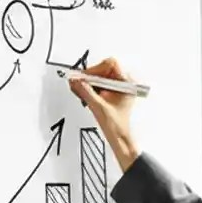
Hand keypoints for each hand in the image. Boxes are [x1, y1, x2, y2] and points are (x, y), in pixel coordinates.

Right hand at [68, 57, 141, 171]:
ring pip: (98, 76)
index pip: (110, 64)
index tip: (84, 77)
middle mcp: (123, 83)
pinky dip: (89, 88)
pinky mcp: (110, 92)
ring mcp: (116, 87)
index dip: (95, 69)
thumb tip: (75, 80)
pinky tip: (85, 95)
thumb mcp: (99, 107)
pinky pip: (97, 84)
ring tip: (81, 91)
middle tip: (79, 84)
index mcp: (126, 83)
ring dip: (88, 83)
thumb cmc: (116, 126)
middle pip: (103, 69)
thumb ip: (86, 92)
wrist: (118, 138)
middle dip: (89, 77)